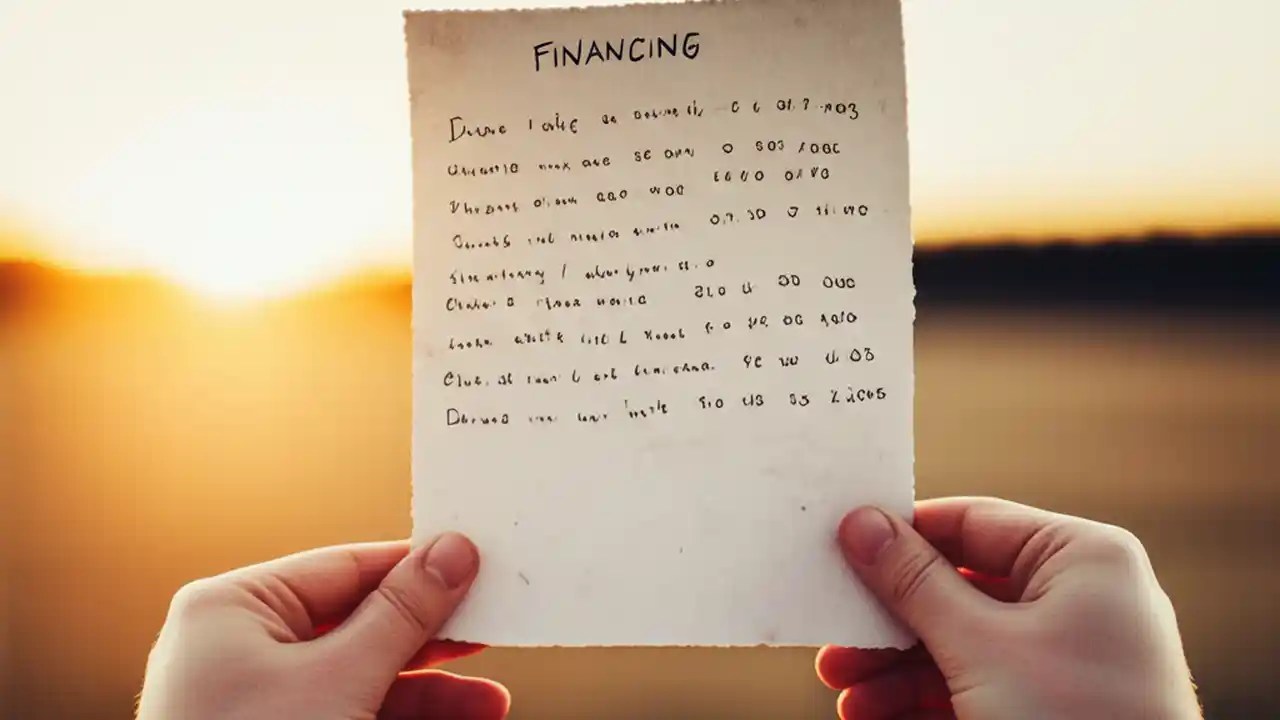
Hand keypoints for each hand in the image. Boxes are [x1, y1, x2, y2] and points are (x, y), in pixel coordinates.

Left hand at [137, 533, 507, 719]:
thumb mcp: (341, 679)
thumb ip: (401, 614)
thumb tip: (451, 553)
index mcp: (232, 609)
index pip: (345, 566)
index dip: (416, 567)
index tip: (475, 565)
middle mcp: (238, 648)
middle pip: (359, 623)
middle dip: (432, 639)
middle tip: (490, 629)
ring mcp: (256, 699)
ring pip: (362, 676)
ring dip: (430, 691)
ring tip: (489, 701)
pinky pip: (351, 712)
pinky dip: (403, 716)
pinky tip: (459, 718)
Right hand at [817, 497, 1200, 719]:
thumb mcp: (979, 647)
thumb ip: (914, 583)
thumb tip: (861, 523)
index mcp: (1082, 557)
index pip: (971, 520)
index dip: (901, 536)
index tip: (840, 547)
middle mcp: (1081, 597)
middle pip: (958, 587)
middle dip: (890, 622)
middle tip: (835, 635)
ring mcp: (1070, 654)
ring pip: (962, 642)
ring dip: (896, 669)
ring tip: (845, 692)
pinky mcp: (1056, 702)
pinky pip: (978, 683)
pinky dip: (926, 698)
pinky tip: (874, 715)